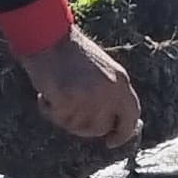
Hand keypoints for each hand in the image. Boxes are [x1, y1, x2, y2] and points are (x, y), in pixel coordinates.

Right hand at [23, 27, 143, 147]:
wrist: (48, 36)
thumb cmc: (71, 52)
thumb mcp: (103, 70)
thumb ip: (110, 94)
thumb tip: (111, 123)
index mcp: (121, 81)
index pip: (132, 116)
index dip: (123, 133)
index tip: (112, 141)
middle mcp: (109, 91)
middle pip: (100, 128)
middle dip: (84, 127)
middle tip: (69, 112)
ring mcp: (89, 97)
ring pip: (76, 126)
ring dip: (63, 115)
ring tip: (57, 93)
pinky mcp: (67, 100)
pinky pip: (56, 118)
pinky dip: (47, 109)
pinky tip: (45, 92)